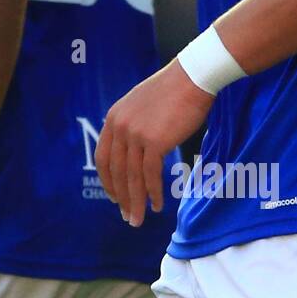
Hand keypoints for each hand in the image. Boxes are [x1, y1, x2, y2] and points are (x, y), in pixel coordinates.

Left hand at [96, 59, 213, 226]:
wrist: (193, 77)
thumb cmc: (174, 90)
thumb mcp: (142, 104)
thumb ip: (133, 124)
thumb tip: (135, 147)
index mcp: (114, 118)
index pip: (104, 157)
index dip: (108, 181)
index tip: (114, 197)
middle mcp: (120, 126)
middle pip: (116, 171)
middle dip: (121, 198)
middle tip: (127, 217)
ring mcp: (135, 134)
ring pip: (132, 178)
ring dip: (135, 202)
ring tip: (138, 220)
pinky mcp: (154, 142)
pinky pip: (151, 175)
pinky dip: (153, 193)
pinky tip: (157, 206)